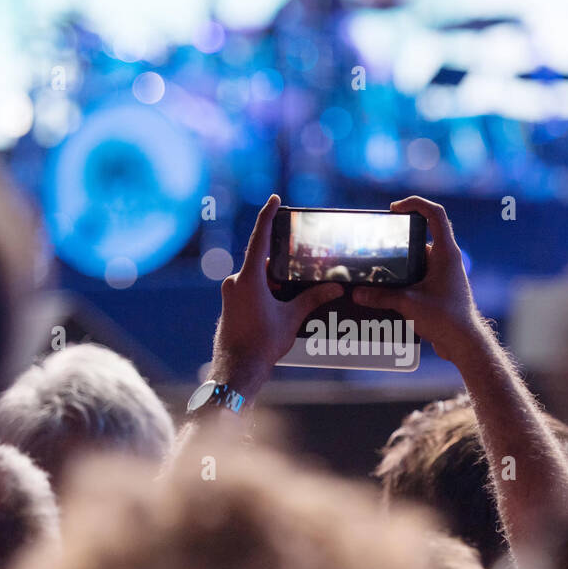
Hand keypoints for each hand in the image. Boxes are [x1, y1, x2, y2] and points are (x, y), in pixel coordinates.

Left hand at [210, 194, 342, 399]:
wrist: (238, 370)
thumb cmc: (262, 344)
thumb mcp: (292, 318)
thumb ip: (312, 298)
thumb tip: (336, 288)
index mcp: (248, 278)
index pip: (259, 239)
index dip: (267, 216)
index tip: (274, 198)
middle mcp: (235, 282)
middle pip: (262, 262)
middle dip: (282, 263)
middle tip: (302, 261)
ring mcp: (231, 294)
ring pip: (258, 278)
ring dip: (276, 281)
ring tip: (296, 289)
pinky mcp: (231, 306)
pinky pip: (251, 290)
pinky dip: (267, 291)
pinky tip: (282, 304)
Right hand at [353, 196, 486, 366]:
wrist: (463, 343)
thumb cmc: (446, 319)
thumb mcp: (409, 304)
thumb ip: (382, 296)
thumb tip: (357, 292)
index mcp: (446, 253)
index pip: (435, 214)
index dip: (415, 204)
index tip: (394, 209)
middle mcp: (446, 259)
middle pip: (419, 237)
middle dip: (397, 240)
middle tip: (376, 243)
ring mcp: (442, 273)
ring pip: (416, 259)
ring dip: (398, 263)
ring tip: (375, 269)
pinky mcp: (438, 287)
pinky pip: (417, 275)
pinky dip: (402, 279)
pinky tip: (385, 289)